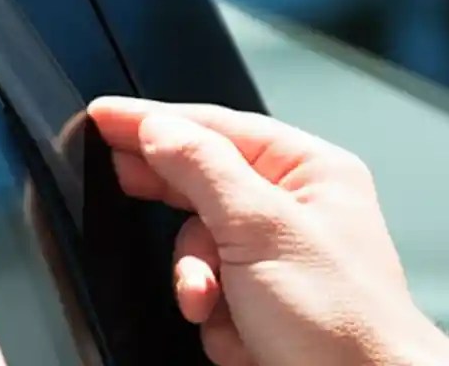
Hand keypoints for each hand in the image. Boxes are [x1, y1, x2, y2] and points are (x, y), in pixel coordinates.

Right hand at [89, 97, 448, 365]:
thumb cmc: (344, 322)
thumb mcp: (261, 229)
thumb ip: (202, 169)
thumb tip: (157, 127)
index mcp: (308, 173)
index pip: (216, 127)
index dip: (155, 119)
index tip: (104, 115)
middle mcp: (293, 209)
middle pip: (201, 182)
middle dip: (172, 206)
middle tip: (117, 178)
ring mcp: (275, 260)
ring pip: (197, 244)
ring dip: (196, 278)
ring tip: (207, 301)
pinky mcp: (259, 305)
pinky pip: (206, 290)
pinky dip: (211, 315)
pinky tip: (233, 332)